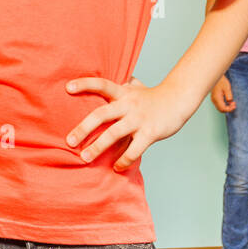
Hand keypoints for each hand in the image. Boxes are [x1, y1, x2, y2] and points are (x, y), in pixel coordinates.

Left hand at [64, 76, 187, 170]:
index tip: (68, 88)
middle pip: (101, 114)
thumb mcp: (136, 86)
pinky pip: (134, 150)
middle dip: (83, 128)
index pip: (102, 85)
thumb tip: (112, 80)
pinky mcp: (150, 133)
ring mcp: (139, 119)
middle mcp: (129, 104)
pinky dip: (124, 160)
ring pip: (114, 134)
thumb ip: (122, 85)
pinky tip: (116, 167)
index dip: (85, 84)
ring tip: (85, 158)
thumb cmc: (153, 96)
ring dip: (98, 147)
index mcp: (123, 93)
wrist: (179, 100)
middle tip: (69, 141)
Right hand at [210, 76, 235, 112]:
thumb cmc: (222, 81)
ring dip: (227, 108)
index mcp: (217, 98)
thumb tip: (230, 101)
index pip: (223, 108)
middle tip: (234, 104)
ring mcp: (213, 100)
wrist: (216, 77)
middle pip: (221, 110)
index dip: (229, 109)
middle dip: (228, 109)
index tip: (234, 104)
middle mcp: (214, 100)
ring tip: (232, 103)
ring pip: (220, 108)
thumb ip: (228, 95)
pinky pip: (219, 105)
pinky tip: (229, 101)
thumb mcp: (227, 87)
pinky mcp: (214, 99)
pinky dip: (224, 106)